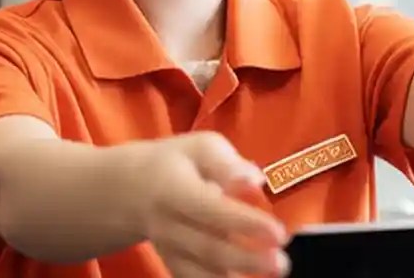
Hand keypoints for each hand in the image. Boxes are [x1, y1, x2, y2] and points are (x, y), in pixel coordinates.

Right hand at [136, 132, 289, 277]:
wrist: (131, 191)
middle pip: (207, 248)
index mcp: (174, 189)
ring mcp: (168, 251)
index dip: (244, 223)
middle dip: (247, 260)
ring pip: (200, 273)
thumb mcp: (199, 147)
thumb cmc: (177, 164)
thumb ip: (226, 163)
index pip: (210, 209)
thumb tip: (254, 181)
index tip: (279, 233)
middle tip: (282, 262)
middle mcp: (168, 225)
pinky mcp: (172, 266)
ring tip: (272, 275)